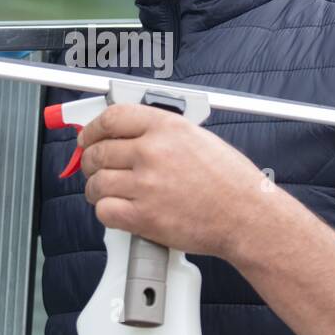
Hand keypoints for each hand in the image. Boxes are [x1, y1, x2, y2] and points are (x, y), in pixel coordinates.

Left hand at [77, 103, 282, 259]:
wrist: (246, 215)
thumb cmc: (230, 181)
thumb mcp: (197, 137)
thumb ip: (160, 133)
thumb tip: (127, 135)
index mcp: (167, 127)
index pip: (112, 118)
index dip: (93, 128)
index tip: (88, 137)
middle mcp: (153, 152)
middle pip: (98, 151)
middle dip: (90, 161)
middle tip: (94, 168)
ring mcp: (146, 184)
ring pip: (96, 183)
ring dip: (96, 190)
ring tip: (107, 193)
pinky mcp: (143, 216)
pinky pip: (104, 210)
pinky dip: (107, 212)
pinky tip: (119, 210)